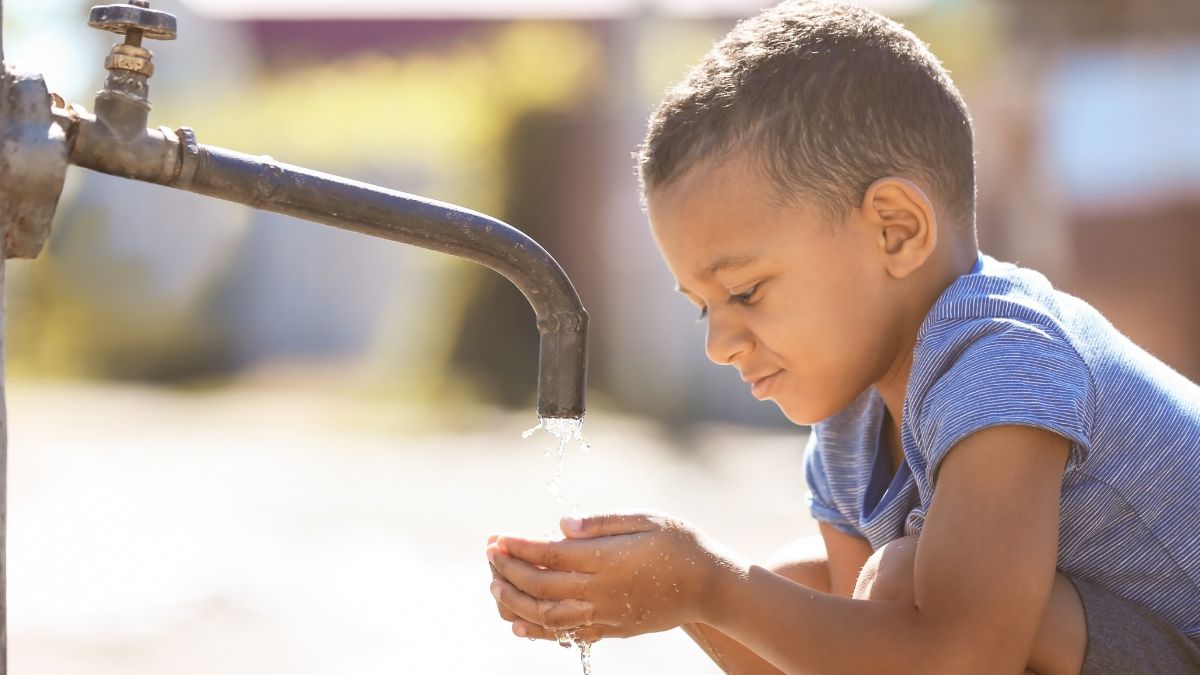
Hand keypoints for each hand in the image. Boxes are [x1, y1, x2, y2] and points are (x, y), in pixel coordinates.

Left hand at [486, 512, 726, 642]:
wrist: (711, 587)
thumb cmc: (680, 544)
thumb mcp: (646, 519)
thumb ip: (602, 522)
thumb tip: (561, 524)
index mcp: (607, 559)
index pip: (549, 554)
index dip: (518, 547)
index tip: (496, 538)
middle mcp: (601, 590)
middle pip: (541, 586)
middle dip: (508, 571)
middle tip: (489, 556)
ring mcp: (605, 614)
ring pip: (547, 616)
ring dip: (515, 602)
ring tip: (494, 586)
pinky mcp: (611, 629)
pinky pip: (566, 635)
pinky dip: (537, 632)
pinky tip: (519, 625)